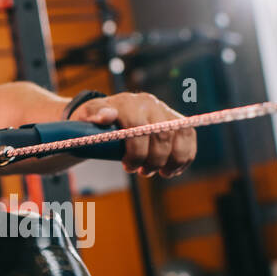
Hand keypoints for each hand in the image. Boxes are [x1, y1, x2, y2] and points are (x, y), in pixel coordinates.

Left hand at [72, 93, 195, 178]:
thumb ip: (93, 115)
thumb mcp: (86, 116)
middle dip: (154, 159)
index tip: (128, 167)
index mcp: (128, 103)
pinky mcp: (175, 120)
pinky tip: (173, 169)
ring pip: (181, 134)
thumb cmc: (95, 121)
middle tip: (143, 172)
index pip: (138, 127)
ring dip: (173, 159)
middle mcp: (150, 103)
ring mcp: (165, 110)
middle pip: (162, 134)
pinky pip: (189, 136)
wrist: (110, 114)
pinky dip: (185, 156)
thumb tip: (106, 116)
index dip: (136, 152)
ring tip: (161, 172)